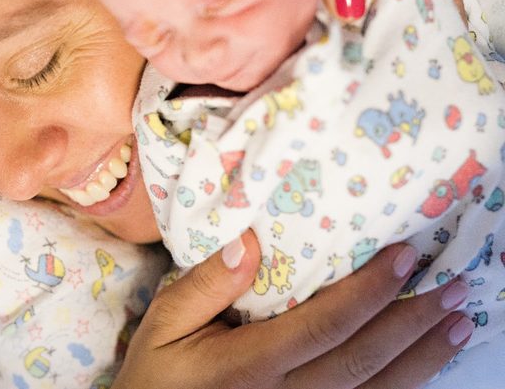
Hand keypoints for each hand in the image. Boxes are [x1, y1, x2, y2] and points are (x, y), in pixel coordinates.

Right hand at [113, 232, 470, 388]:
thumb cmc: (157, 377)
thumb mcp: (163, 325)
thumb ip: (203, 286)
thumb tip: (250, 243)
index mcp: (251, 366)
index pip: (325, 325)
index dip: (370, 292)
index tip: (404, 257)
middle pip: (364, 360)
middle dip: (414, 322)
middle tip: (455, 286)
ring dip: (425, 360)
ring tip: (461, 325)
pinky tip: (425, 368)